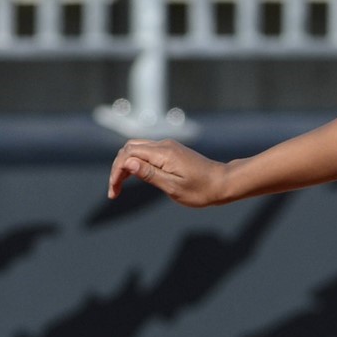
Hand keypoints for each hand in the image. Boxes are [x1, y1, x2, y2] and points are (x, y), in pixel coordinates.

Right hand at [107, 139, 228, 206]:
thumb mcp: (174, 187)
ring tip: (121, 186)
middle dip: (118, 167)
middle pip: (129, 148)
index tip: (114, 191)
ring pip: (136, 149)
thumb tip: (128, 163)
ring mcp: (168, 147)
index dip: (116, 171)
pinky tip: (135, 177)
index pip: (128, 154)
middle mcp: (164, 145)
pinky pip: (147, 152)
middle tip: (115, 190)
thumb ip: (150, 174)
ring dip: (125, 165)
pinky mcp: (171, 152)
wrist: (223, 183)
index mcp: (163, 153)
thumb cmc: (201, 189)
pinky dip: (136, 163)